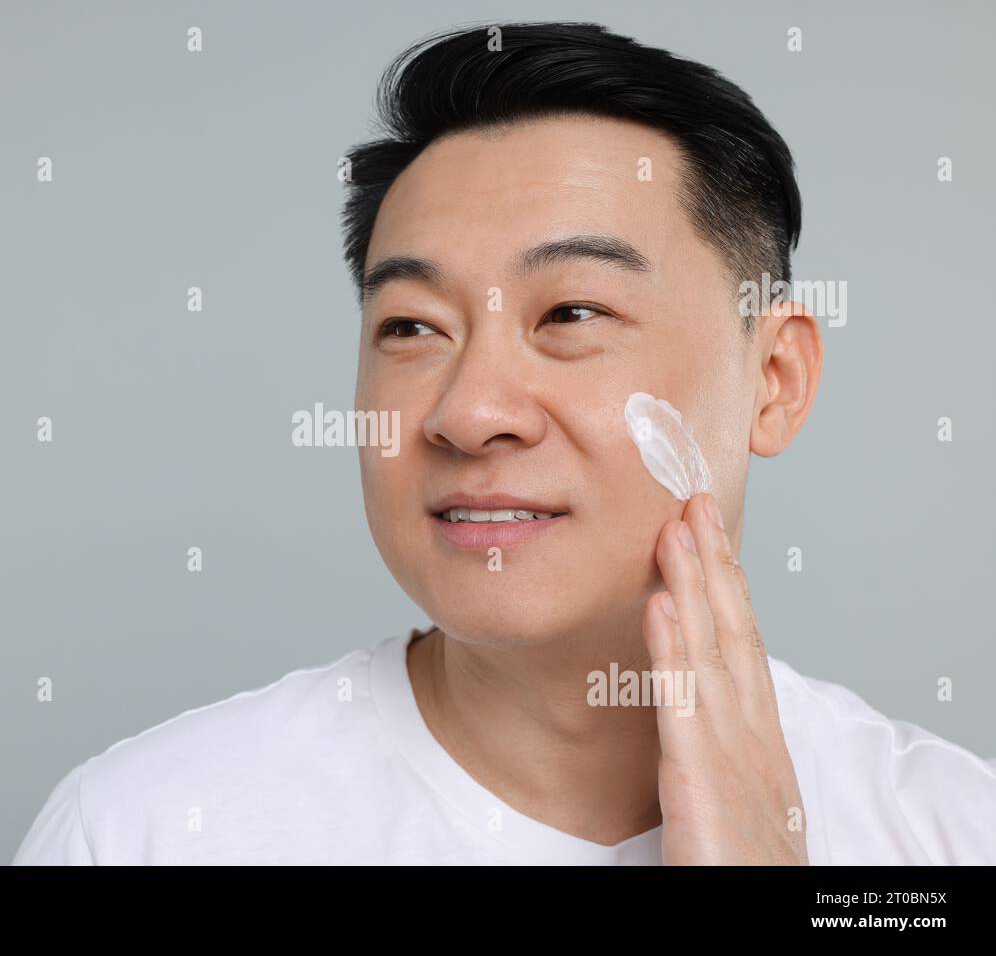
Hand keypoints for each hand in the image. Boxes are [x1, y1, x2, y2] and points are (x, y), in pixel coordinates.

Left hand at [641, 491, 807, 864]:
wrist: (759, 915)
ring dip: (692, 584)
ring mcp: (730, 753)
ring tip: (674, 528)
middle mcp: (751, 736)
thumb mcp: (735, 800)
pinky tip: (657, 604)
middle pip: (732, 632)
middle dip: (714, 565)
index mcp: (758, 741)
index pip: (742, 646)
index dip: (726, 587)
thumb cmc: (744, 870)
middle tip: (694, 503)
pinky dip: (670, 648)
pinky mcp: (700, 779)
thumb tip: (695, 715)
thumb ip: (716, 752)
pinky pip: (681, 703)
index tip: (709, 538)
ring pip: (710, 651)